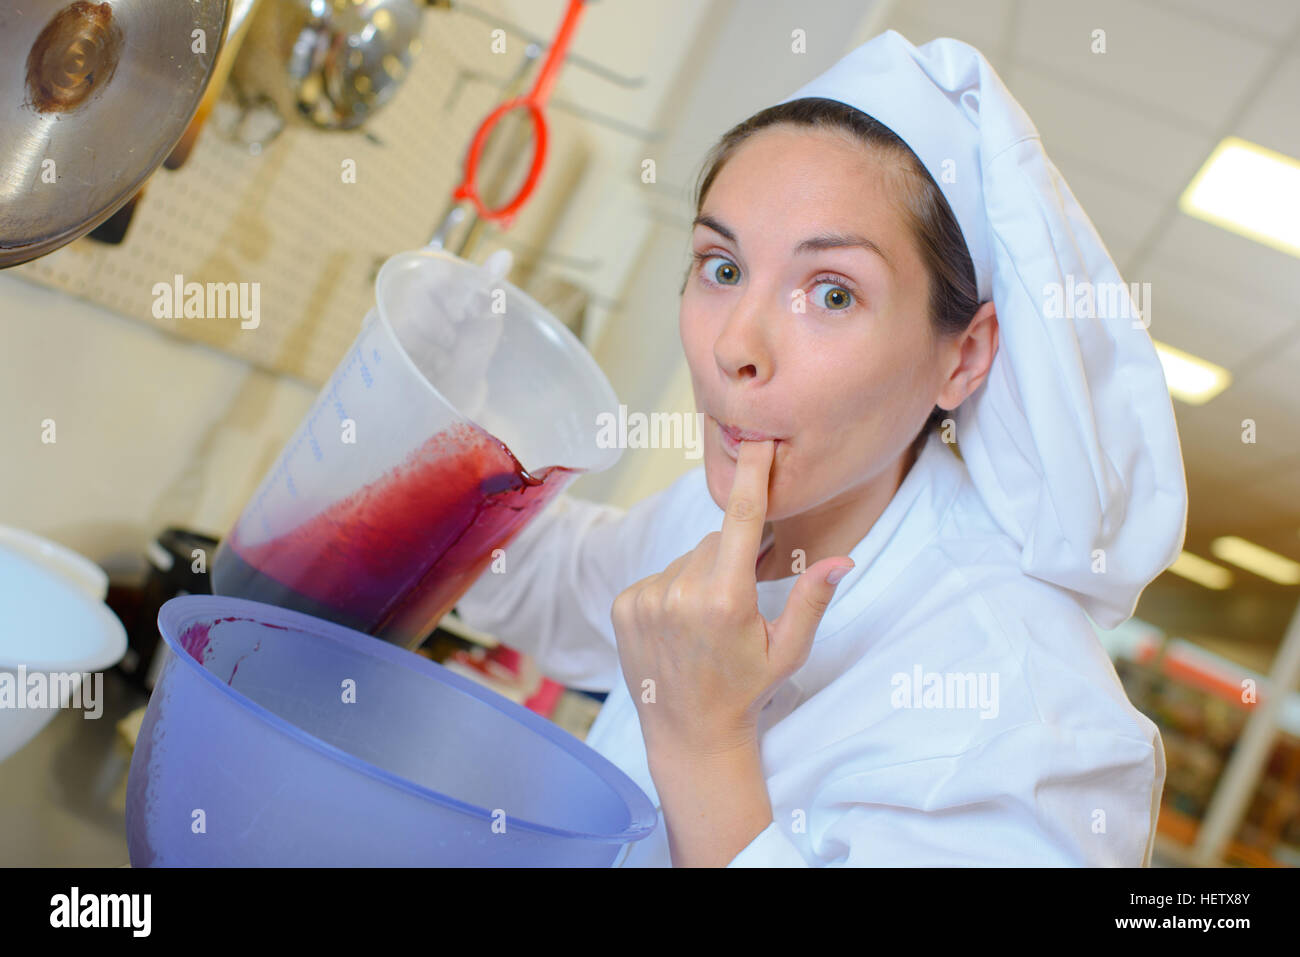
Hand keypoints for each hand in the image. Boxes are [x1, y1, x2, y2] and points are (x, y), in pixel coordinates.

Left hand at [610, 438, 854, 760]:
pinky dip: (670, 590)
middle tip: (735, 607)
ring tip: (703, 624)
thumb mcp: (789, 649)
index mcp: (726, 601)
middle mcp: (681, 594)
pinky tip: (677, 626)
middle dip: (729, 560)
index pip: (742, 520)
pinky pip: (658, 577)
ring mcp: (647, 599)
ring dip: (699, 577)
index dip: (752, 474)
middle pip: (714, 543)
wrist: (688, 732)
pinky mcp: (624, 604)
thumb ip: (812, 599)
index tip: (756, 439)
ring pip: (685, 560)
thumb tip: (844, 560)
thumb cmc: (746, 689)